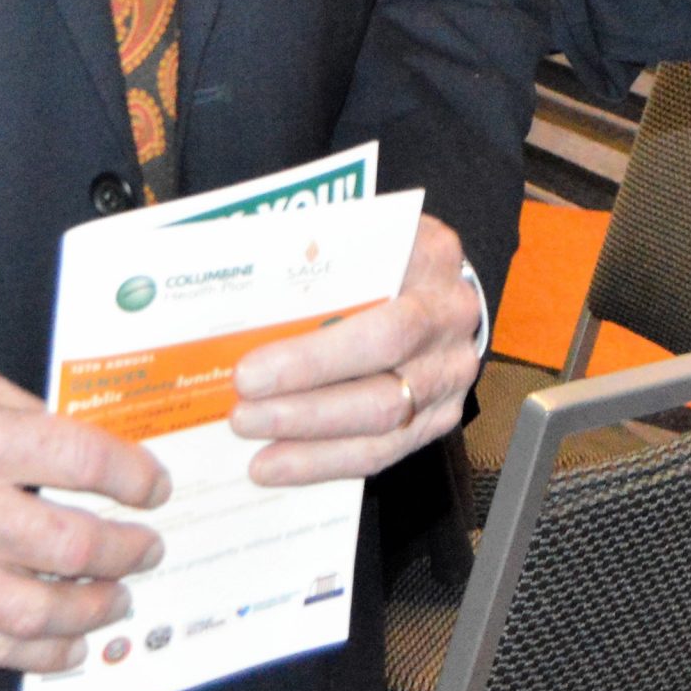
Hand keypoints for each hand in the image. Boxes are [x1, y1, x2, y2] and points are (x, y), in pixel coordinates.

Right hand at [0, 357, 165, 671]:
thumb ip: (26, 414)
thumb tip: (91, 450)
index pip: (78, 460)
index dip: (132, 476)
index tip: (154, 486)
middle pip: (67, 544)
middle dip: (124, 549)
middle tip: (147, 547)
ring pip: (31, 611)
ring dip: (90, 610)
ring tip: (117, 598)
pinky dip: (35, 654)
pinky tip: (66, 645)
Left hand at [230, 213, 483, 484]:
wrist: (433, 274)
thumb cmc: (377, 247)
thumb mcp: (355, 227)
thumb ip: (311, 250)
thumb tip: (239, 292)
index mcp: (432, 258)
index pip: (378, 321)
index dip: (313, 358)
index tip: (249, 373)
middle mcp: (451, 318)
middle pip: (382, 383)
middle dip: (304, 407)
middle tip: (241, 414)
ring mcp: (451, 372)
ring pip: (384, 424)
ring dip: (311, 440)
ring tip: (252, 445)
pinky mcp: (440, 413)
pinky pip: (384, 450)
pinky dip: (326, 462)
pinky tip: (278, 463)